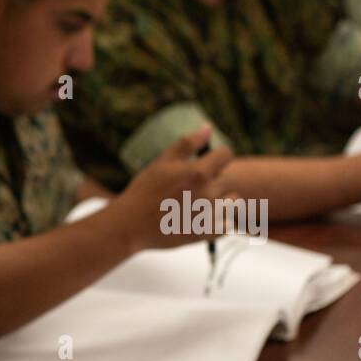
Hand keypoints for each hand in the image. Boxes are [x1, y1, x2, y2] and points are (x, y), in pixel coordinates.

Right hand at [109, 126, 235, 250]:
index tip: (201, 164)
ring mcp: (209, 215)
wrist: (130, 226)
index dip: (215, 157)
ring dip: (219, 201)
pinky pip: (226, 224)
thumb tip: (208, 127)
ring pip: (230, 201)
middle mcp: (208, 193)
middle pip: (224, 179)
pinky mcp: (207, 233)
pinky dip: (217, 221)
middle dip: (210, 180)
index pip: (226, 154)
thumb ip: (187, 144)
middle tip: (186, 190)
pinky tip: (198, 218)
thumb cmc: (144, 191)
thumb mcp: (162, 162)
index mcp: (199, 172)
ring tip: (195, 205)